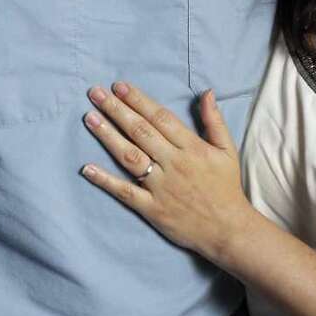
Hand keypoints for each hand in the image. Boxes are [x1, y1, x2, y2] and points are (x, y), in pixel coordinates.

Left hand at [81, 81, 256, 266]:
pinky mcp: (152, 209)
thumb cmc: (226, 187)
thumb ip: (214, 120)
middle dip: (116, 110)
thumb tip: (206, 92)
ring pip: (130, 156)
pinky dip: (105, 180)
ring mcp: (161, 186)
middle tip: (95, 93)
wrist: (228, 229)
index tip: (120, 86)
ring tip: (90, 118)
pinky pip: (125, 192)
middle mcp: (173, 163)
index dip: (138, 100)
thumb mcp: (227, 150)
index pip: (160, 118)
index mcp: (191, 147)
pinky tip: (87, 168)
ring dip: (107, 136)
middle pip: (140, 131)